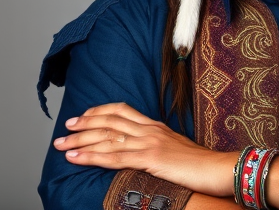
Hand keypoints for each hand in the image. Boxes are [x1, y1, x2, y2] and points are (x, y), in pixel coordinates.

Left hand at [53, 102, 236, 195]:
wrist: (217, 168)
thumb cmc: (199, 163)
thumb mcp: (175, 148)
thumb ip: (157, 145)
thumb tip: (140, 151)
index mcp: (155, 125)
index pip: (121, 110)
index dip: (99, 111)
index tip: (82, 116)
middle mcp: (149, 130)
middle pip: (109, 121)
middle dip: (83, 124)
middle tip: (64, 129)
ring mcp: (149, 142)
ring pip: (107, 137)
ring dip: (80, 141)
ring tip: (61, 145)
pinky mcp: (149, 158)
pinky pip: (114, 157)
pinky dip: (91, 156)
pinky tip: (77, 158)